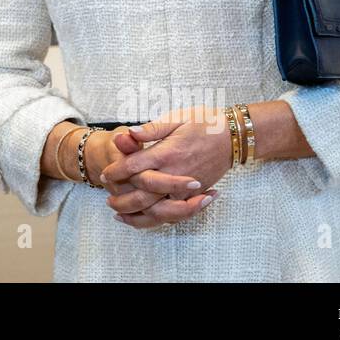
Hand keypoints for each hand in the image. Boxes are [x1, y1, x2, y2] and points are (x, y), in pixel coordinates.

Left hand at [99, 109, 232, 228]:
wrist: (235, 137)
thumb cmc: (204, 122)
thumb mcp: (176, 118)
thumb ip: (151, 128)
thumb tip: (128, 133)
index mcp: (167, 152)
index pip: (134, 166)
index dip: (116, 171)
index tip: (105, 174)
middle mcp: (176, 173)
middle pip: (143, 194)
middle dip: (122, 199)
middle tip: (107, 198)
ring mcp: (187, 188)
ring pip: (158, 211)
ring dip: (137, 216)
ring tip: (120, 215)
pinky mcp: (196, 195)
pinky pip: (175, 214)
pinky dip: (159, 220)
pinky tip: (145, 219)